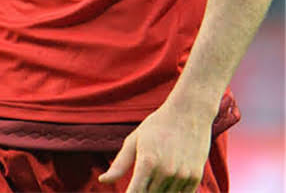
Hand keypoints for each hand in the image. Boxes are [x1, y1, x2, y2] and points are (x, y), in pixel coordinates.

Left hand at [98, 102, 212, 191]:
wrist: (189, 112)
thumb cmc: (157, 125)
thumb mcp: (135, 140)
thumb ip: (120, 164)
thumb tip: (102, 181)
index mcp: (147, 161)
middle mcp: (165, 170)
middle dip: (143, 192)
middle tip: (144, 175)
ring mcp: (182, 175)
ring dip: (158, 192)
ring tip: (156, 175)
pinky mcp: (195, 178)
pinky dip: (173, 192)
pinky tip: (167, 181)